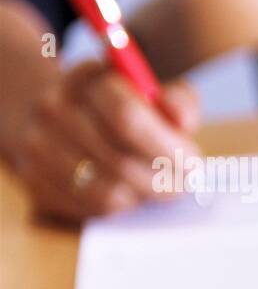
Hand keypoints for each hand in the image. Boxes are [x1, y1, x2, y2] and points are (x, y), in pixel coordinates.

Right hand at [9, 60, 200, 223]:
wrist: (60, 117)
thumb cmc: (121, 107)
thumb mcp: (153, 91)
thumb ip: (178, 100)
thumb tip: (183, 121)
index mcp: (86, 79)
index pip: (128, 117)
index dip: (168, 146)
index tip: (192, 160)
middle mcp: (53, 109)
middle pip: (122, 162)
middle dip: (165, 181)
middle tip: (183, 184)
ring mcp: (37, 146)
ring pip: (110, 192)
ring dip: (145, 196)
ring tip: (156, 186)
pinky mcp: (34, 180)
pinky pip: (92, 209)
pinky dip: (122, 207)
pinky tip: (130, 193)